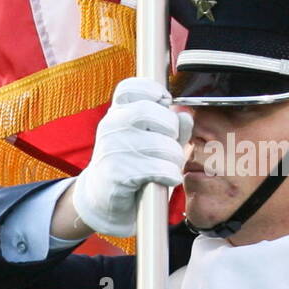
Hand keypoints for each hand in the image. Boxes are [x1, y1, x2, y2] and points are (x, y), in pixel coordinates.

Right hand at [73, 77, 192, 235]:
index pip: (131, 87)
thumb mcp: (151, 140)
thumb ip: (171, 126)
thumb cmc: (131, 165)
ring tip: (170, 166)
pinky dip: (171, 175)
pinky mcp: (118, 172)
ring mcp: (112, 148)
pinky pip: (159, 168)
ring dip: (175, 158)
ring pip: (162, 144)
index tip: (164, 103)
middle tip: (171, 144)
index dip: (153, 90)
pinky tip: (167, 178)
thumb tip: (185, 114)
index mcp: (116, 113)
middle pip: (151, 111)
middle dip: (171, 130)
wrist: (103, 200)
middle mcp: (111, 126)